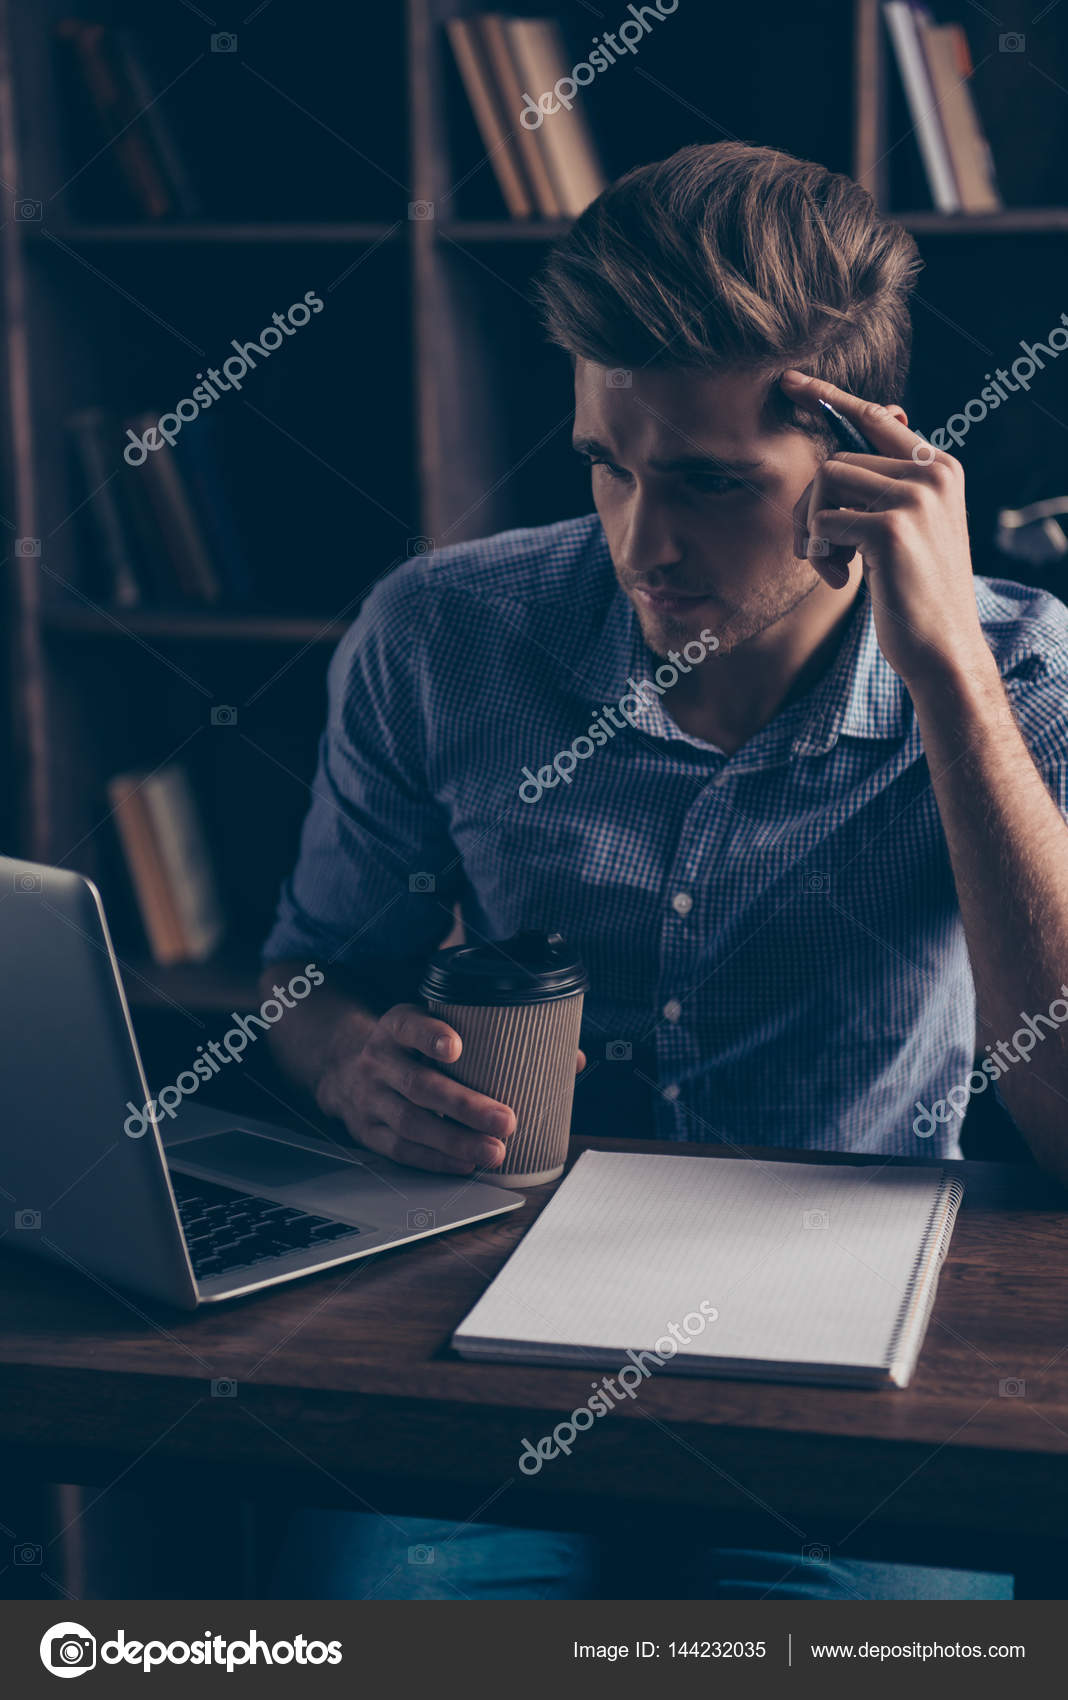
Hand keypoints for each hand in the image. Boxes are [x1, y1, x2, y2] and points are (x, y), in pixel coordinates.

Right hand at [315, 1001, 583, 1174]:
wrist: (343, 1065)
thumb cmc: (411, 1045)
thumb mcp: (436, 1023)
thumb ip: (495, 1036)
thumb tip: (571, 1057)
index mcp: (397, 1026)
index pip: (410, 1026)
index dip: (430, 1035)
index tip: (456, 1046)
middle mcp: (379, 1060)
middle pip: (420, 1085)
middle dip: (464, 1106)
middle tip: (506, 1120)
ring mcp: (370, 1098)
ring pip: (411, 1123)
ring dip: (455, 1141)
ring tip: (495, 1152)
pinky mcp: (368, 1131)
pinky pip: (401, 1150)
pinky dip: (434, 1160)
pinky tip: (465, 1165)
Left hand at [779, 370, 989, 687]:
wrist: (944, 649)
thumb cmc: (918, 595)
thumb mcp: (909, 530)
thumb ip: (884, 488)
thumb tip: (845, 451)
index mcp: (939, 468)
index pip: (877, 417)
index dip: (829, 398)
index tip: (790, 381)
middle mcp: (932, 473)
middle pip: (835, 459)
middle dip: (809, 508)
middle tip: (815, 552)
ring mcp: (915, 497)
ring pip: (825, 482)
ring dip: (812, 530)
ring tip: (832, 567)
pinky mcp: (892, 528)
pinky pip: (824, 521)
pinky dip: (818, 553)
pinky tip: (842, 582)